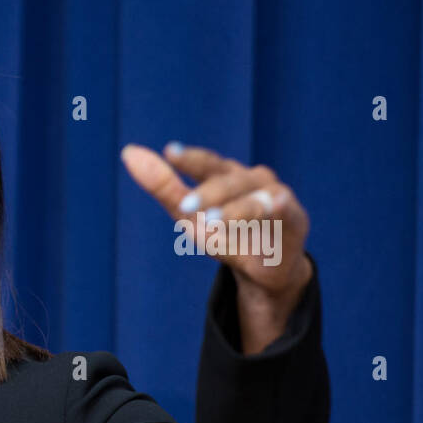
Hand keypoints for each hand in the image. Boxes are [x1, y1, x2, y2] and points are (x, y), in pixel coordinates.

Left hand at [120, 142, 312, 353]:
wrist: (263, 269)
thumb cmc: (226, 235)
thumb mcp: (189, 215)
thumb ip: (163, 186)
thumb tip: (128, 152)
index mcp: (227, 175)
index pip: (206, 163)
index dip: (190, 158)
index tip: (170, 152)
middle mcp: (253, 179)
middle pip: (228, 180)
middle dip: (207, 192)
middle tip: (185, 206)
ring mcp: (276, 195)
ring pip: (253, 198)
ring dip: (232, 210)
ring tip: (210, 223)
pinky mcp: (294, 216)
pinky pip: (281, 211)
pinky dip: (272, 210)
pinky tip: (270, 205)